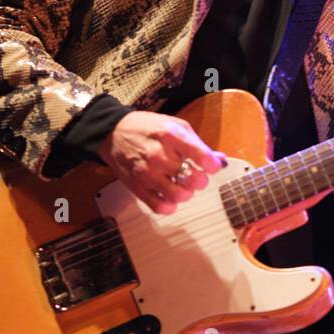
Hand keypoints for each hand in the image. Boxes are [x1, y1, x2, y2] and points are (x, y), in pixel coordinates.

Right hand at [97, 111, 228, 214]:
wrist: (114, 133)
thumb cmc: (148, 128)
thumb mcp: (176, 126)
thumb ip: (198, 144)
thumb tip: (219, 160)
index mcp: (171, 136)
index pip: (202, 157)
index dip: (212, 165)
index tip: (211, 166)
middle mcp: (159, 155)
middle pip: (193, 179)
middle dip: (200, 180)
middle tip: (196, 176)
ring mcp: (147, 173)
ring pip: (179, 196)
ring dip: (186, 193)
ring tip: (183, 186)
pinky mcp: (137, 187)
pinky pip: (160, 207)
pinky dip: (170, 206)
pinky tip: (170, 196)